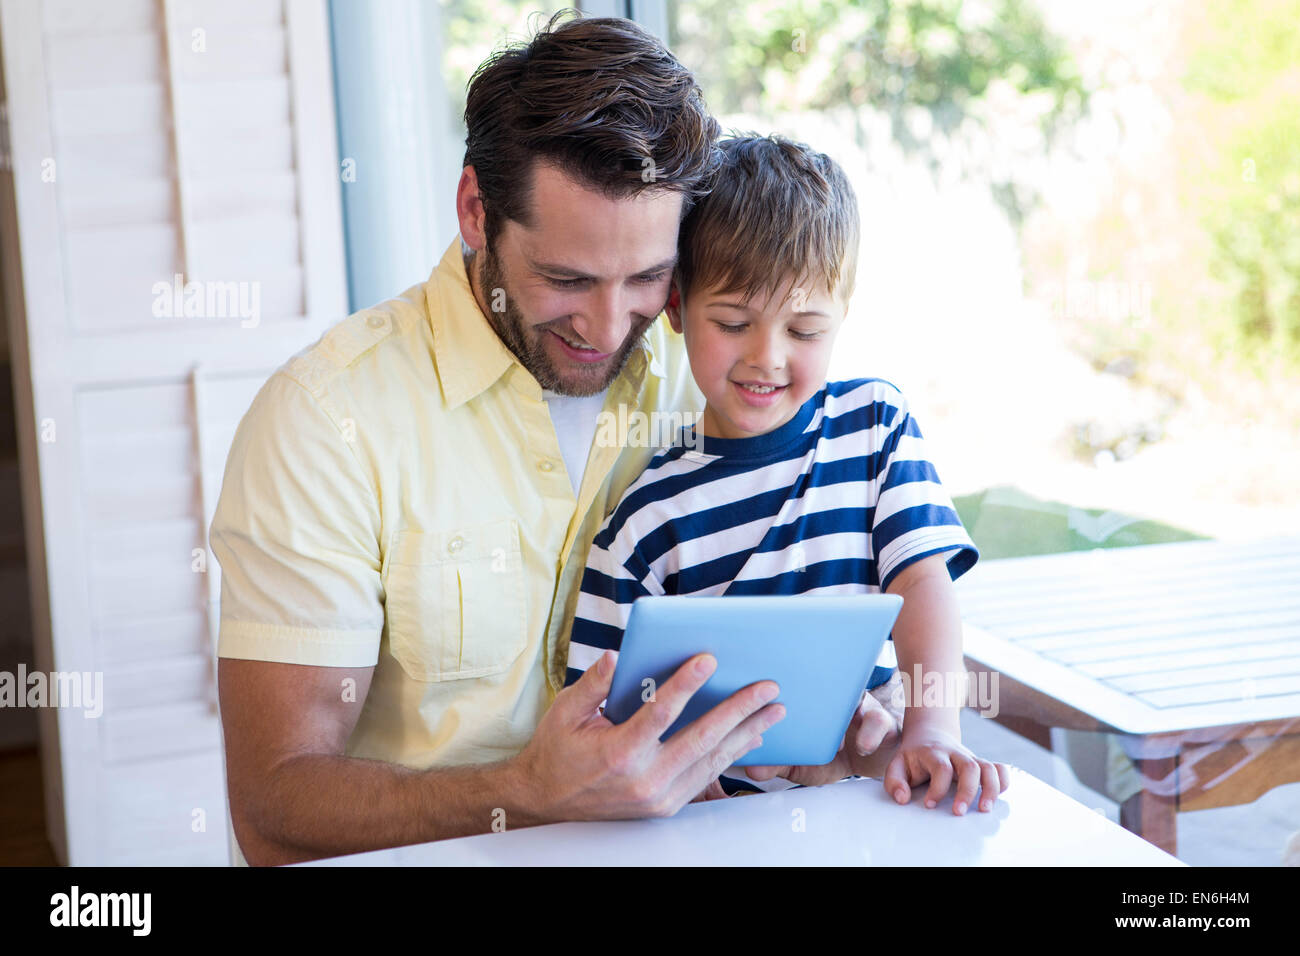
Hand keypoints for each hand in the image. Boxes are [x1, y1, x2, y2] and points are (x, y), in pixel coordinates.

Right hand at [509, 650, 785, 822]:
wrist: (547, 802)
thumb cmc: (558, 752)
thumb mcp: (565, 712)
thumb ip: (595, 684)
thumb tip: (616, 656)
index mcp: (619, 752)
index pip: (661, 712)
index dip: (686, 684)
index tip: (709, 660)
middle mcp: (643, 779)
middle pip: (702, 739)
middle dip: (739, 711)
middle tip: (767, 688)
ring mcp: (658, 797)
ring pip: (711, 761)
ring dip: (746, 734)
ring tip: (773, 712)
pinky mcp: (665, 807)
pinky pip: (705, 778)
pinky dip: (730, 757)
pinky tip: (749, 738)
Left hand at [744, 683, 902, 786]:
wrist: (872, 759)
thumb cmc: (834, 756)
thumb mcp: (803, 765)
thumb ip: (779, 764)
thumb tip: (751, 768)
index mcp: (811, 703)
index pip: (795, 683)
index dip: (780, 682)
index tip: (762, 690)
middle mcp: (833, 697)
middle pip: (822, 681)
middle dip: (809, 690)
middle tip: (793, 707)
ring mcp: (858, 705)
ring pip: (852, 697)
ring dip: (842, 714)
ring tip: (838, 743)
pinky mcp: (881, 719)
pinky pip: (878, 720)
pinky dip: (869, 734)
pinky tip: (862, 746)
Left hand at [883, 725, 1010, 813]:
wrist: (929, 734)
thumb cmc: (912, 757)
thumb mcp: (896, 764)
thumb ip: (894, 781)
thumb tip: (902, 799)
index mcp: (933, 753)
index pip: (941, 768)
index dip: (937, 788)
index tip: (930, 805)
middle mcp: (955, 753)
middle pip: (969, 766)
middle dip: (967, 790)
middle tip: (959, 812)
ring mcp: (970, 757)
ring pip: (988, 767)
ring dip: (991, 788)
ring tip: (984, 810)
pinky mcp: (980, 763)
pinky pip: (1000, 768)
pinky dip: (1004, 781)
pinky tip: (998, 797)